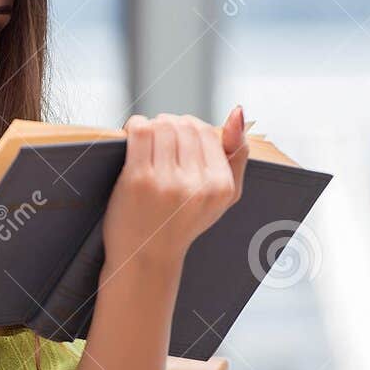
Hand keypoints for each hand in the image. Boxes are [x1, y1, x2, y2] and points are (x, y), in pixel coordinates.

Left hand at [100, 106, 248, 272]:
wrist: (146, 258)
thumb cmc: (182, 223)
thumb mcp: (222, 197)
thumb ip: (237, 154)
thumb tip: (238, 112)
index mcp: (221, 186)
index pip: (206, 131)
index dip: (187, 128)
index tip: (175, 138)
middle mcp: (198, 184)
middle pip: (183, 125)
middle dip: (168, 124)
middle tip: (157, 139)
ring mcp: (167, 182)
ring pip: (161, 125)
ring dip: (150, 125)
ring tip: (145, 138)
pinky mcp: (138, 180)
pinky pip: (140, 131)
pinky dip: (134, 126)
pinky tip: (132, 136)